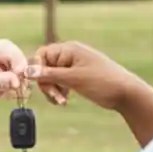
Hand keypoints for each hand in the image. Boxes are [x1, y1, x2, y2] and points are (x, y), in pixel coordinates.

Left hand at [0, 39, 29, 103]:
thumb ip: (2, 81)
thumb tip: (17, 83)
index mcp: (2, 47)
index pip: (17, 57)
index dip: (19, 70)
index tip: (16, 82)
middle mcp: (12, 51)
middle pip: (26, 65)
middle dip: (21, 79)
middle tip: (14, 89)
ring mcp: (17, 62)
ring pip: (29, 75)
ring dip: (22, 86)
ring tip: (8, 91)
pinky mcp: (20, 73)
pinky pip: (27, 82)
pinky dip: (21, 89)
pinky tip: (10, 92)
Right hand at [25, 41, 144, 110]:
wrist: (126, 93)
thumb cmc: (102, 82)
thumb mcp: (74, 79)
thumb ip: (49, 74)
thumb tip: (26, 70)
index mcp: (69, 49)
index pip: (41, 55)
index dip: (37, 71)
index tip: (40, 86)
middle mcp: (70, 54)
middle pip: (44, 67)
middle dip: (47, 84)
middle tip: (56, 99)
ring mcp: (74, 65)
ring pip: (51, 77)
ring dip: (53, 90)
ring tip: (62, 102)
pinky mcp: (78, 76)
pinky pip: (60, 81)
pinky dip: (60, 91)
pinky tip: (65, 100)